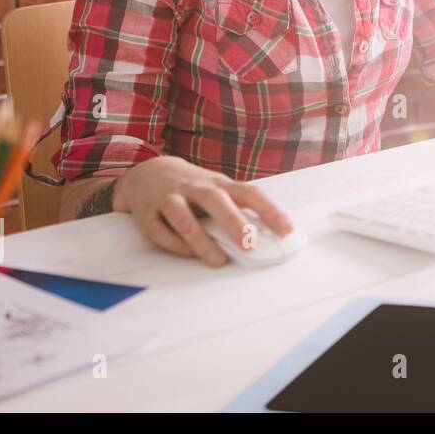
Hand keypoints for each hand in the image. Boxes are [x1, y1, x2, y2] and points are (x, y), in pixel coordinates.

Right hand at [112, 155, 293, 266]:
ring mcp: (170, 198)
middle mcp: (196, 188)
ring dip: (201, 239)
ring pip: (183, 216)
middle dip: (234, 222)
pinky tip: (189, 254)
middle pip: (216, 201)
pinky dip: (175, 244)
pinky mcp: (147, 214)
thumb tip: (266, 235)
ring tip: (217, 259)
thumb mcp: (217, 191)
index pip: (249, 193)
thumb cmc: (192, 187)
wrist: (148, 173)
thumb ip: (237, 209)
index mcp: (219, 184)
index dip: (269, 211)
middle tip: (250, 245)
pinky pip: (160, 230)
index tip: (286, 230)